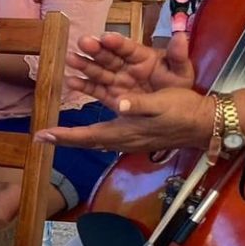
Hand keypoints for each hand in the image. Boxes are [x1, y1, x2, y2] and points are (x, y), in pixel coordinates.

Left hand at [41, 87, 213, 153]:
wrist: (203, 125)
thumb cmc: (183, 111)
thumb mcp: (162, 103)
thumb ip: (140, 105)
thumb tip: (120, 104)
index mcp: (126, 132)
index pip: (88, 136)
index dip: (65, 136)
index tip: (42, 136)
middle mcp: (123, 140)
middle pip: (86, 142)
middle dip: (63, 139)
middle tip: (41, 137)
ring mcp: (128, 140)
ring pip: (94, 140)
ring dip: (74, 135)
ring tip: (56, 132)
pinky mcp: (134, 136)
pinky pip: (105, 136)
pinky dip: (90, 133)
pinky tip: (86, 130)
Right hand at [67, 31, 194, 102]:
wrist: (177, 112)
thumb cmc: (177, 88)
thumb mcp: (181, 74)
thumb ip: (178, 57)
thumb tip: (180, 37)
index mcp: (142, 57)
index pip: (127, 48)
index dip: (117, 42)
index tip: (105, 37)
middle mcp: (126, 66)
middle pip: (108, 56)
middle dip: (95, 49)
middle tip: (82, 41)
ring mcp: (117, 81)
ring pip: (98, 71)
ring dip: (84, 64)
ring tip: (70, 58)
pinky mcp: (111, 96)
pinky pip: (95, 89)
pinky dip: (83, 86)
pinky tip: (71, 81)